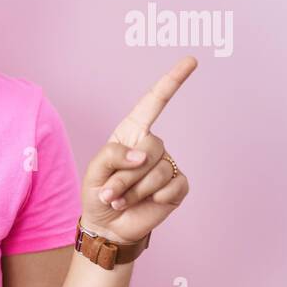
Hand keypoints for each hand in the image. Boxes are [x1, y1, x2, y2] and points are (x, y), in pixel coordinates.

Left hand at [79, 56, 196, 243]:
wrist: (107, 225)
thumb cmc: (99, 193)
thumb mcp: (95, 171)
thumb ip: (113, 155)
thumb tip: (143, 155)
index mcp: (131, 134)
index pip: (153, 103)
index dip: (172, 81)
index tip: (191, 61)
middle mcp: (152, 146)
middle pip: (148, 149)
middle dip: (125, 176)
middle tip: (110, 192)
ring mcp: (167, 165)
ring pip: (156, 172)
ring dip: (133, 191)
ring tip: (120, 201)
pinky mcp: (177, 186)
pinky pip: (172, 187)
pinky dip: (154, 198)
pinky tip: (147, 203)